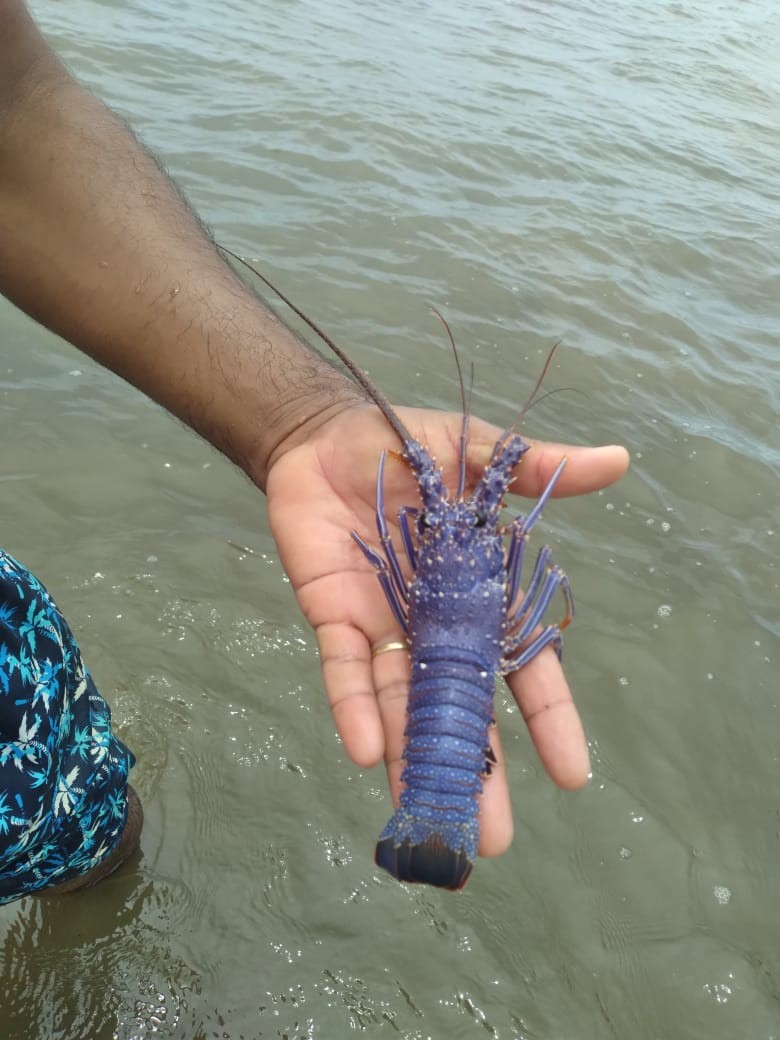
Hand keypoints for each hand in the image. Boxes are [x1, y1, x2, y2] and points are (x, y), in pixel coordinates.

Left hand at [267, 403, 628, 855]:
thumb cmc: (405, 446)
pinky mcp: (334, 619)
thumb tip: (618, 459)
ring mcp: (386, 629)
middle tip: (492, 840)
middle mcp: (437, 625)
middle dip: (478, 771)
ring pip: (405, 709)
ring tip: (429, 820)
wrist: (323, 437)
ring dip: (416, 762)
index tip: (573, 776)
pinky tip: (367, 754)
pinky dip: (354, 709)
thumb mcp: (476, 454)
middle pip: (464, 709)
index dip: (548, 718)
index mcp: (481, 594)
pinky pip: (345, 673)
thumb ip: (537, 467)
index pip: (524, 666)